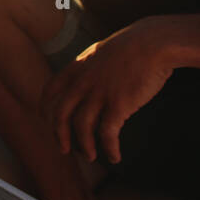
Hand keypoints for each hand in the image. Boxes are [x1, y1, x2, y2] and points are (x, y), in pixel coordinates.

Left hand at [39, 18, 177, 163]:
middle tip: (64, 149)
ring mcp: (99, 94)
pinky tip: (115, 156)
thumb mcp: (101, 53)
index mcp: (76, 68)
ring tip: (91, 157)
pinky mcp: (118, 105)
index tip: (48, 122)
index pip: (50, 91)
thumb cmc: (133, 48)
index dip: (46, 110)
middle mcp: (82, 82)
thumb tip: (86, 82)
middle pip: (60, 114)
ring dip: (84, 146)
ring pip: (81, 127)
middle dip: (59, 135)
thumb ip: (89, 68)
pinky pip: (107, 134)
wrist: (154, 43)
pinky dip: (109, 148)